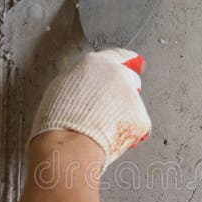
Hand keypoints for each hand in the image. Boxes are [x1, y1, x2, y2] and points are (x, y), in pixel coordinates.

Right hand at [30, 48, 151, 167]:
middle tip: (108, 109)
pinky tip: (111, 139)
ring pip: (132, 104)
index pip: (119, 56)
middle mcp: (119, 75)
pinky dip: (129, 133)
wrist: (70, 146)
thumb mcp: (62, 87)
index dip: (127, 61)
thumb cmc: (59, 120)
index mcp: (97, 63)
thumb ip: (83, 80)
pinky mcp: (142, 118)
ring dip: (123, 114)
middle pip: (129, 79)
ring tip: (102, 129)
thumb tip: (89, 83)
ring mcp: (132, 97)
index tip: (136, 62)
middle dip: (123, 91)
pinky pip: (138, 125)